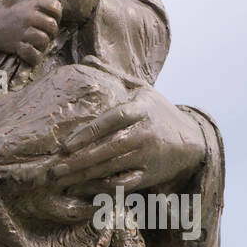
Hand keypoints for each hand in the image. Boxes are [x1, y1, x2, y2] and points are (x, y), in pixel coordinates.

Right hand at [0, 0, 61, 65]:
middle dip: (50, 33)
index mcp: (32, 4)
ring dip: (42, 45)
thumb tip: (61, 11)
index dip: (56, 15)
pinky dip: (34, 57)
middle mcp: (28, 16)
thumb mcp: (25, 1)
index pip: (56, 8)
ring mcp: (21, 31)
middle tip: (42, 34)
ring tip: (35, 44)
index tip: (48, 19)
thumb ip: (41, 4)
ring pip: (44, 41)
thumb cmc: (10, 12)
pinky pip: (33, 54)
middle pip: (52, 26)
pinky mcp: (15, 45)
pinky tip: (29, 53)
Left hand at [47, 88, 205, 196]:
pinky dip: (104, 187)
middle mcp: (143, 134)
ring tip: (62, 180)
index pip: (111, 121)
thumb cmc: (159, 112)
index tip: (65, 145)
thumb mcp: (142, 90)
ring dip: (84, 176)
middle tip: (54, 168)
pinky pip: (124, 184)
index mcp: (140, 110)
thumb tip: (87, 58)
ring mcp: (147, 156)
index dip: (88, 133)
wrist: (193, 140)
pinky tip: (84, 189)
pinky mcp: (149, 175)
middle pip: (107, 149)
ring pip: (112, 168)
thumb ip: (114, 75)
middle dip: (78, 160)